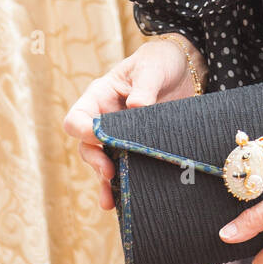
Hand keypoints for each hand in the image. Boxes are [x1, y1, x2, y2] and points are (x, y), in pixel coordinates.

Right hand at [63, 36, 206, 209]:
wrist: (184, 69)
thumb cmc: (160, 61)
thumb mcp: (152, 68)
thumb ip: (145, 87)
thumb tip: (136, 106)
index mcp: (100, 96)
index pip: (78, 117)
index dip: (83, 130)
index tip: (98, 138)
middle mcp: (105, 118)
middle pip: (87, 145)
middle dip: (95, 160)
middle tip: (110, 172)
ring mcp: (120, 135)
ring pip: (103, 161)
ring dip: (105, 181)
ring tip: (110, 201)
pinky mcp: (138, 146)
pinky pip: (125, 166)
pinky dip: (123, 184)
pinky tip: (122, 201)